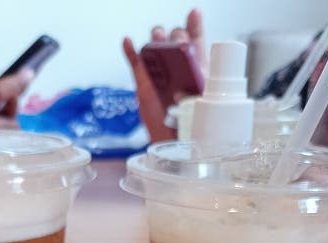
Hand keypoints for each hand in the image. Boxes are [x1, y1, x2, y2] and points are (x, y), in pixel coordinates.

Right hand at [123, 8, 205, 142]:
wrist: (172, 143)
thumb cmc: (191, 125)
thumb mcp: (199, 108)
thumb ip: (192, 96)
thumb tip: (180, 91)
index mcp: (196, 69)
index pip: (196, 41)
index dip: (195, 26)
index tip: (194, 14)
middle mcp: (178, 67)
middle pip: (176, 39)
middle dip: (176, 36)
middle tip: (178, 44)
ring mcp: (160, 73)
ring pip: (156, 47)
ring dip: (157, 39)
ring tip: (159, 38)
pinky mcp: (144, 82)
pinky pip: (135, 62)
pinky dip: (130, 51)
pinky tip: (127, 41)